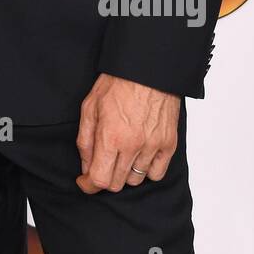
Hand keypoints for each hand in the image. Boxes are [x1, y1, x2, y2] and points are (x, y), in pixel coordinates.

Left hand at [75, 74, 180, 193]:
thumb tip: (85, 166)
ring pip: (136, 179)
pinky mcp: (169, 144)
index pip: (100, 179)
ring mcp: (153, 146)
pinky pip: (157, 173)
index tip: (84, 181)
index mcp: (111, 137)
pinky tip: (139, 156)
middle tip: (101, 165)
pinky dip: (146, 170)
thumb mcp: (90, 107)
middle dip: (104, 178)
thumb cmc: (117, 83)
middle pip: (117, 183)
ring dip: (124, 173)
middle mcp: (133, 146)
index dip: (88, 185)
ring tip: (121, 155)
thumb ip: (85, 140)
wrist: (147, 69)